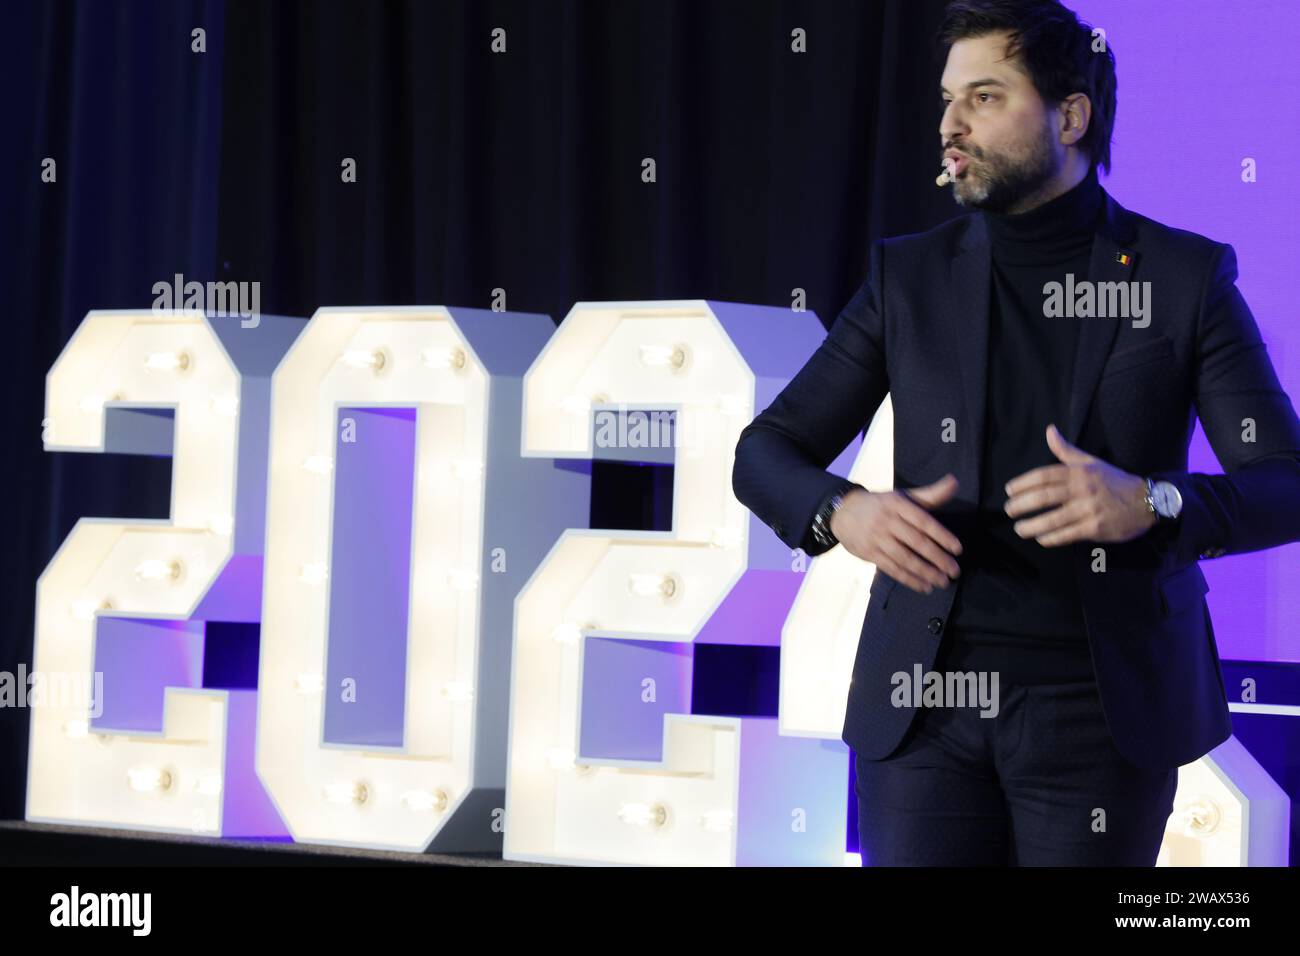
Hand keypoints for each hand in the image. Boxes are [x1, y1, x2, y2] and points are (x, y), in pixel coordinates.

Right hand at [830, 473, 962, 593]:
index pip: (923, 521)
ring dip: (925, 572)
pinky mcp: (869, 553)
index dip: (941, 535)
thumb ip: (930, 494)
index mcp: (897, 504)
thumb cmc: (881, 505)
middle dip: (937, 558)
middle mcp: (887, 521)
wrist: (843, 512)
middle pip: (916, 542)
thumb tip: (955, 483)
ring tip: (942, 582)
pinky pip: (892, 569)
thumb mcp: (902, 497)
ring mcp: (876, 538)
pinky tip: (924, 586)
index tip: (957, 549)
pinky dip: (909, 579)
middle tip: (954, 570)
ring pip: (904, 558)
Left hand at [1004, 423, 1155, 546]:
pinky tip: (1041, 539)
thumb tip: (1049, 430)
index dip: (1023, 483)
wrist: (1148, 500)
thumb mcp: (1091, 462)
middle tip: (1009, 510)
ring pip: (1053, 519)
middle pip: (1044, 496)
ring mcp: (1089, 509)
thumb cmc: (1115, 481)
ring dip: (1032, 526)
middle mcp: (1082, 489)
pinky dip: (1051, 538)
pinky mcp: (1096, 528)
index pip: (1044, 476)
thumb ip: (1066, 450)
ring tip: (1020, 529)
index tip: (1009, 491)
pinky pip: (1067, 534)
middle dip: (1022, 505)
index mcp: (1079, 472)